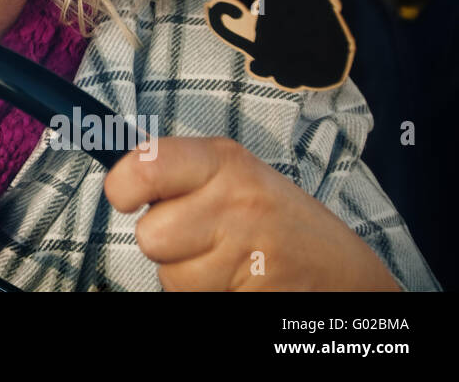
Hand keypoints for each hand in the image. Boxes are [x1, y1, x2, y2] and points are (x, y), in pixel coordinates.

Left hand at [104, 136, 401, 290]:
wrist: (343, 272)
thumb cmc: (277, 218)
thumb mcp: (233, 173)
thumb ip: (178, 171)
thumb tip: (118, 175)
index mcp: (223, 161)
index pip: (144, 167)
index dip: (122, 187)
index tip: (127, 195)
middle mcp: (235, 202)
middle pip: (150, 237)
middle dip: (164, 243)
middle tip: (198, 235)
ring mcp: (247, 252)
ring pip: (170, 277)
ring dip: (189, 275)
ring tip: (226, 259)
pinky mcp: (251, 293)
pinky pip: (195, 298)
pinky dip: (209, 295)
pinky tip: (238, 281)